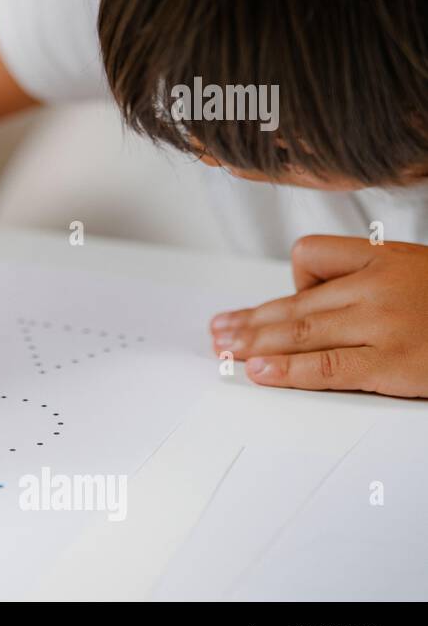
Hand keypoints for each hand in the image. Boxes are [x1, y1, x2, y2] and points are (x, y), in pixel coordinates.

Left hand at [210, 235, 427, 396]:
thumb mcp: (416, 273)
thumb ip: (369, 280)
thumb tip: (314, 296)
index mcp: (385, 259)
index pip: (312, 255)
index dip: (293, 280)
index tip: (272, 304)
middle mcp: (377, 286)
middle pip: (294, 301)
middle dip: (250, 318)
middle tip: (218, 329)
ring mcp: (381, 324)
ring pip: (298, 329)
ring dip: (252, 340)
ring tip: (224, 348)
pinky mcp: (389, 363)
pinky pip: (323, 366)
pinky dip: (284, 369)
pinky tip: (257, 370)